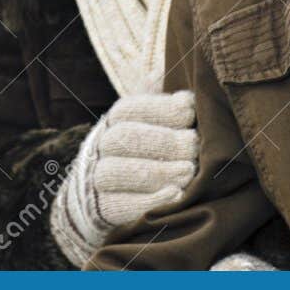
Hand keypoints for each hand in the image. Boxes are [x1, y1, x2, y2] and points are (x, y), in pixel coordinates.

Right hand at [49, 90, 197, 265]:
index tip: (190, 112)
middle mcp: (100, 146)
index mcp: (115, 120)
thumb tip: (170, 78)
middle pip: (126, 139)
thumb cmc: (148, 152)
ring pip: (119, 171)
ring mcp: (96, 179)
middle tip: (194, 146)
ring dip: (158, 172)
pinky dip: (150, 202)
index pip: (131, 109)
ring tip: (188, 172)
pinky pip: (119, 206)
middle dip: (165, 141)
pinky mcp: (99, 211)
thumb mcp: (155, 122)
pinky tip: (176, 196)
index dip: (162, 109)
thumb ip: (164, 102)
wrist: (110, 196)